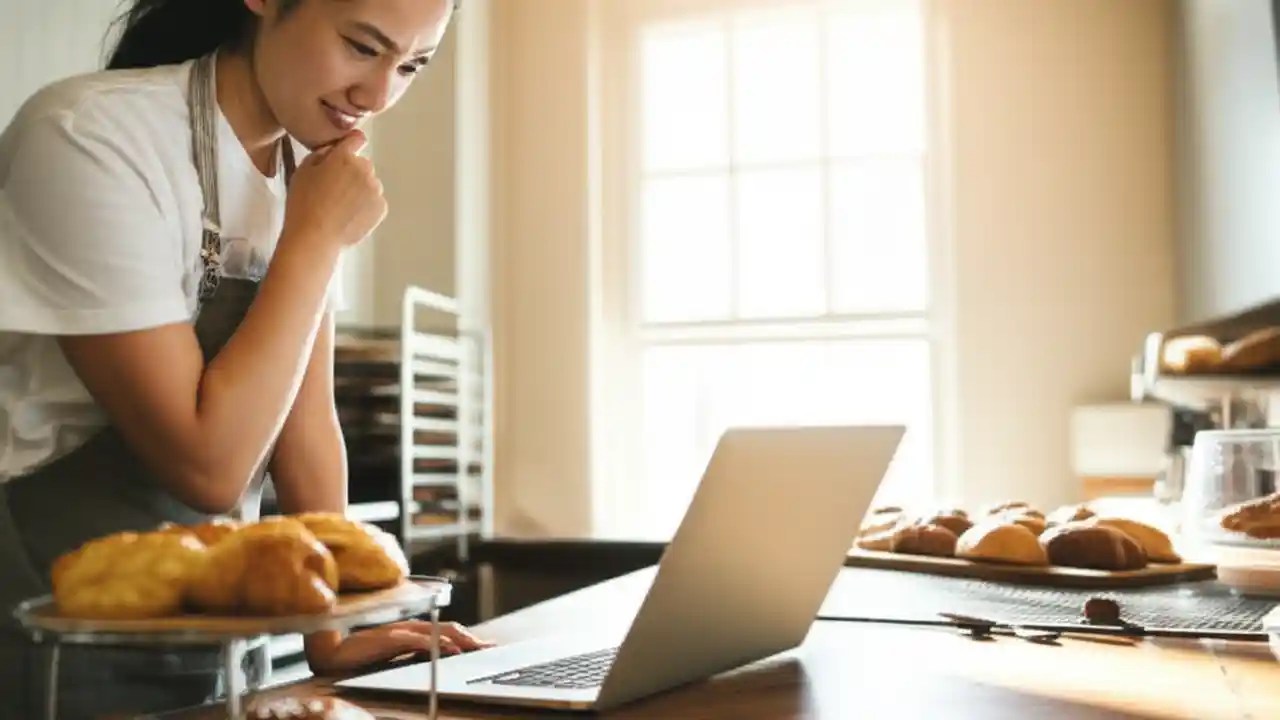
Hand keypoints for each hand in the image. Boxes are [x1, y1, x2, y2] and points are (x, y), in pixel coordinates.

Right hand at [283, 130, 386, 248]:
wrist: (315, 236)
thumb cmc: (303, 203)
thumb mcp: (303, 171)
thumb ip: (320, 154)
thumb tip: (333, 150)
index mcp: (344, 157)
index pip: (356, 139)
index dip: (351, 144)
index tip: (347, 152)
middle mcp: (364, 169)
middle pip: (363, 165)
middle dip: (352, 172)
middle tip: (335, 190)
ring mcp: (375, 189)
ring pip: (370, 184)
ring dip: (360, 190)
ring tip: (342, 206)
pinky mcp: (381, 207)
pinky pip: (375, 202)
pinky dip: (366, 207)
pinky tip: (350, 216)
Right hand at [307, 621, 496, 674]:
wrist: (331, 651)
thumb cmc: (360, 654)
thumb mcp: (393, 654)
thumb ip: (413, 652)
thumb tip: (439, 655)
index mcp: (411, 630)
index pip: (445, 629)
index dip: (467, 636)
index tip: (484, 645)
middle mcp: (409, 627)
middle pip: (447, 628)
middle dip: (470, 638)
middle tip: (489, 647)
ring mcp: (399, 631)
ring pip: (436, 632)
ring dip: (459, 639)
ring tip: (476, 647)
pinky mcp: (389, 638)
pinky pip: (417, 641)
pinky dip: (434, 645)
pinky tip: (447, 651)